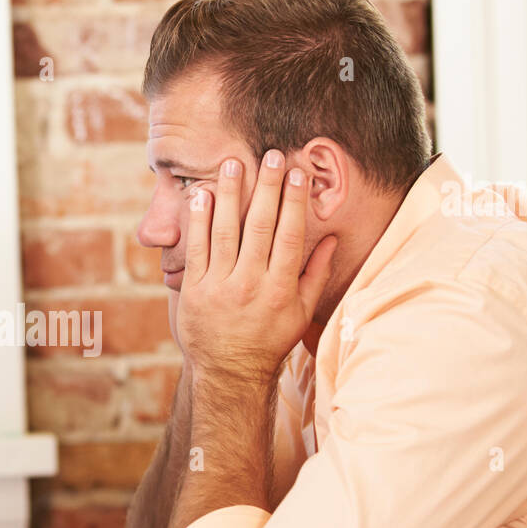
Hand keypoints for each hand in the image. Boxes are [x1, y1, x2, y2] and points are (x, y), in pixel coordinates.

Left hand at [176, 152, 336, 386]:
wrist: (229, 372)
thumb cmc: (269, 340)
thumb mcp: (301, 313)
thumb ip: (315, 275)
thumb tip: (332, 239)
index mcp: (281, 288)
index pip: (290, 236)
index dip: (294, 202)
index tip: (296, 173)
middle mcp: (251, 284)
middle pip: (259, 227)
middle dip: (265, 188)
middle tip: (269, 154)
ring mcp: (220, 286)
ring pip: (225, 232)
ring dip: (230, 195)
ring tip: (233, 163)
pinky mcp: (194, 289)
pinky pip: (196, 249)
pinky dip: (198, 221)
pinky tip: (202, 195)